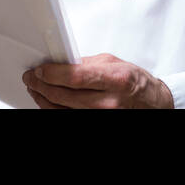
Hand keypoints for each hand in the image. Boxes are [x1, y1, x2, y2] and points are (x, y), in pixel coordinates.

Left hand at [23, 53, 173, 108]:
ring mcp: (104, 116)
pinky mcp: (99, 123)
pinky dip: (55, 109)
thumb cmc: (135, 82)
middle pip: (64, 96)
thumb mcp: (113, 62)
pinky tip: (49, 102)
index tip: (39, 70)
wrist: (153, 103)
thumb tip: (60, 63)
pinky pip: (70, 117)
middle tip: (30, 78)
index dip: (52, 74)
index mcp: (114, 80)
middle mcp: (109, 102)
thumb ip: (86, 63)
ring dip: (44, 99)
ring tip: (36, 89)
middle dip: (41, 86)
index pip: (75, 77)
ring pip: (63, 110)